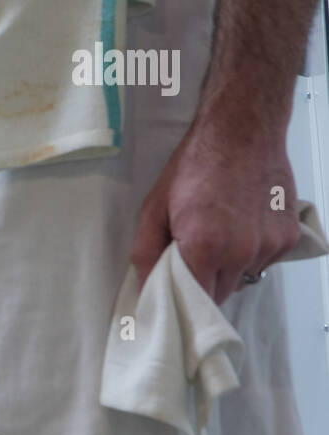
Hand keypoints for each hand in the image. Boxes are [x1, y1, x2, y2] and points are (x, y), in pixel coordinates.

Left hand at [130, 120, 300, 303]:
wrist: (241, 131)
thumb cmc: (194, 166)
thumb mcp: (154, 207)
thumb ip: (146, 253)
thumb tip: (145, 287)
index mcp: (205, 246)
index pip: (195, 302)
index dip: (182, 303)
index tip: (173, 299)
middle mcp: (242, 251)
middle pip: (219, 295)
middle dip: (203, 285)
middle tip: (191, 259)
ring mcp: (270, 246)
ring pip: (243, 279)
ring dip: (228, 269)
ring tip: (219, 234)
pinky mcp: (289, 238)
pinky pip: (265, 262)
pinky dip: (251, 253)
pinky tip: (241, 226)